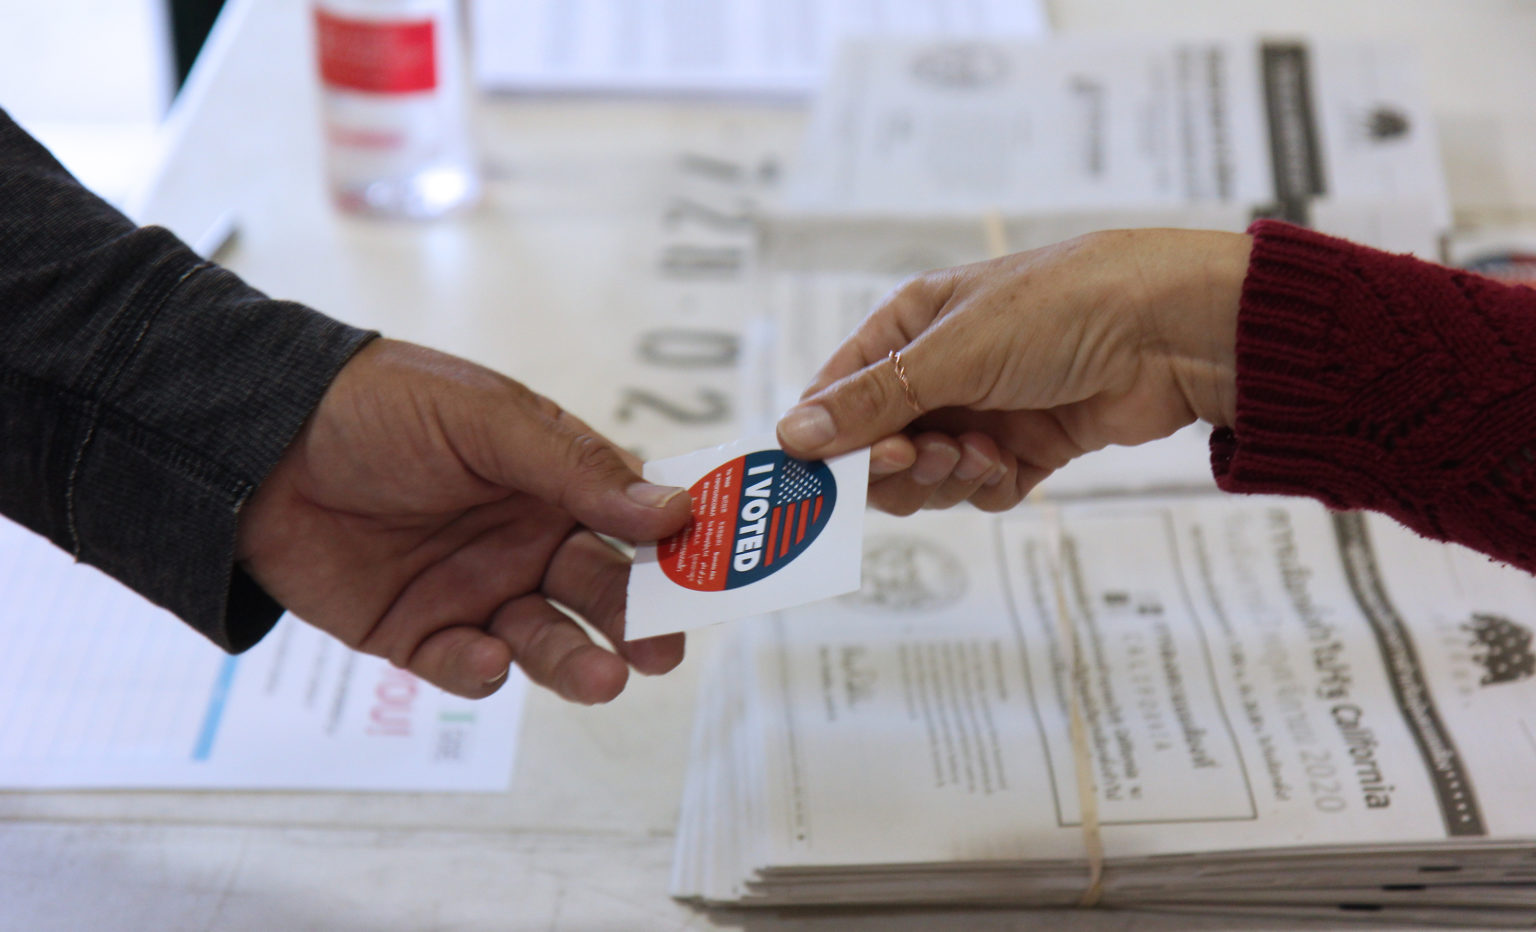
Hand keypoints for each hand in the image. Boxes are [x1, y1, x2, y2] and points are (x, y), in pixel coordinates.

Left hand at [235, 339, 691, 701]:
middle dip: (640, 620)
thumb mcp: (487, 421)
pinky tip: (482, 654)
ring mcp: (473, 589)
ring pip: (545, 639)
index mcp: (552, 480)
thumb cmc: (381, 408)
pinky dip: (480, 669)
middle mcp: (523, 538)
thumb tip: (673, 510)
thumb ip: (576, 468)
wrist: (254, 443)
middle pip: (601, 591)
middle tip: (666, 648)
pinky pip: (464, 665)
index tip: (715, 574)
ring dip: (577, 660)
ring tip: (606, 678)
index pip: (632, 520)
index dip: (674, 549)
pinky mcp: (417, 633)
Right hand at [775, 229, 1251, 513]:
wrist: (1172, 331)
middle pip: (879, 446)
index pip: (839, 394)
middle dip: (896, 462)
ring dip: (945, 475)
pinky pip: (980, 490)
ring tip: (981, 451)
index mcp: (911, 328)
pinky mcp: (1028, 448)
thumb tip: (790, 435)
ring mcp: (985, 411)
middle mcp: (941, 370)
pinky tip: (1013, 461)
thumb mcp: (953, 352)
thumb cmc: (1061, 309)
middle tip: (924, 456)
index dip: (828, 438)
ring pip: (928, 476)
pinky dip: (989, 485)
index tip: (826, 474)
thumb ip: (872, 401)